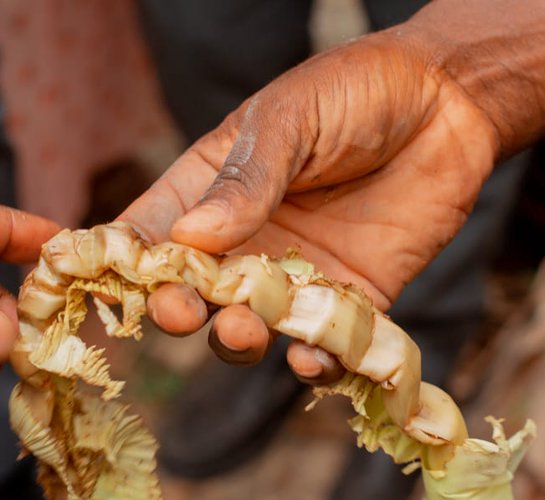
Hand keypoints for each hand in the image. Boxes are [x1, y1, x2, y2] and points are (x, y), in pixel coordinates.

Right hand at [125, 0, 544, 381]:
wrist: (451, 105)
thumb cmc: (357, 91)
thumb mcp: (291, 120)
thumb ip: (246, 181)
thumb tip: (190, 238)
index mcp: (208, 190)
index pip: (146, 236)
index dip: (116, 267)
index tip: (93, 291)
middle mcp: (244, 243)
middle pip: (192, 296)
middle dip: (180, 311)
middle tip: (183, 312)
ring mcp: (295, 278)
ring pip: (248, 331)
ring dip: (240, 342)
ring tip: (249, 332)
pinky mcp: (352, 303)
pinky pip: (322, 348)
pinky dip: (312, 363)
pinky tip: (311, 360)